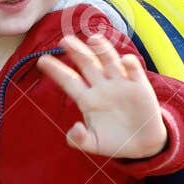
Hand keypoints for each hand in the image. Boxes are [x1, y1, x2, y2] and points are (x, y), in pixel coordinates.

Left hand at [36, 33, 167, 159]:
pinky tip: (124, 60)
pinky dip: (129, 64)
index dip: (56, 70)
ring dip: (102, 50)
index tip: (41, 60)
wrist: (142, 145)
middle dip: (77, 52)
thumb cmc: (114, 142)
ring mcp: (120, 84)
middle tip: (65, 40)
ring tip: (93, 38)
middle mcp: (102, 87)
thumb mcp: (93, 144)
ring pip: (109, 61)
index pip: (69, 81)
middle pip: (87, 64)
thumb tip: (74, 129)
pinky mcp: (139, 86)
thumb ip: (79, 140)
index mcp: (88, 99)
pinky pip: (133, 71)